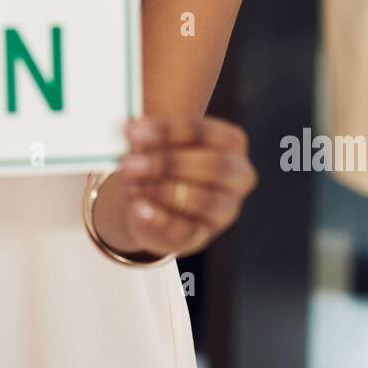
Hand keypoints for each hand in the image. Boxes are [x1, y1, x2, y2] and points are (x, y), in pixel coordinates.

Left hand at [96, 114, 257, 259]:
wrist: (153, 203)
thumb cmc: (161, 162)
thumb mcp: (154, 144)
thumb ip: (145, 139)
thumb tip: (130, 131)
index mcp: (231, 141)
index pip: (204, 132)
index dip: (167, 132)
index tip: (131, 132)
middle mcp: (238, 175)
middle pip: (213, 165)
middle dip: (168, 163)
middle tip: (129, 163)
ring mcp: (226, 209)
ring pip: (204, 201)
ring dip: (163, 191)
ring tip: (130, 184)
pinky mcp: (203, 235)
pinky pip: (184, 231)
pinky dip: (159, 219)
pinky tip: (139, 208)